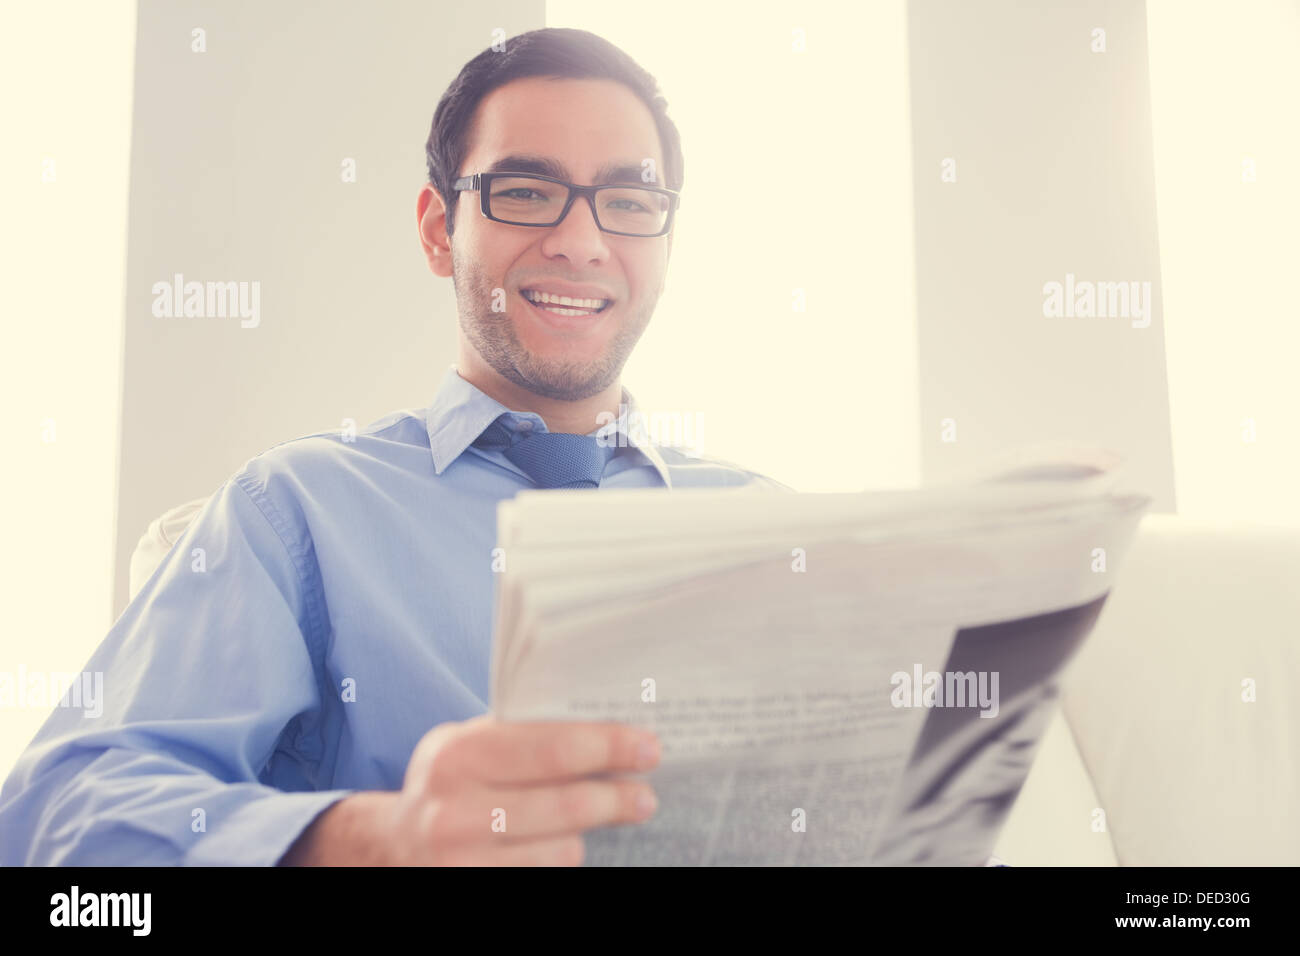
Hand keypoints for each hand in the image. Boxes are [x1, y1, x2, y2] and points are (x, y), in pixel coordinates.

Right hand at [281, 714, 659, 865]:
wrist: (393, 845)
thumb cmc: (453, 783)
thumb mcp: (472, 745)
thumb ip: (525, 736)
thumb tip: (612, 730)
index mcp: (460, 755)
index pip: (553, 749)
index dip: (609, 748)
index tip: (648, 747)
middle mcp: (454, 811)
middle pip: (565, 808)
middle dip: (615, 800)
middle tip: (645, 795)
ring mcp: (459, 862)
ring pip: (561, 852)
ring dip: (583, 837)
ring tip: (589, 821)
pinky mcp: (470, 889)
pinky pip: (543, 877)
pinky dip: (558, 860)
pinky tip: (555, 847)